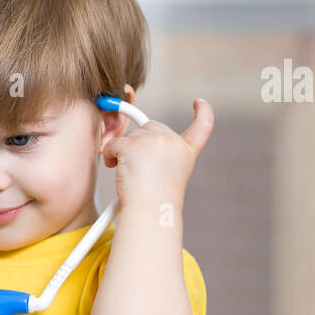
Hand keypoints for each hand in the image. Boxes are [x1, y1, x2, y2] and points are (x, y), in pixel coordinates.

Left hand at [101, 89, 213, 210]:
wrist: (149, 211)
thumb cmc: (155, 202)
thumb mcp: (168, 175)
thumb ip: (161, 155)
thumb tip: (137, 141)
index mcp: (186, 152)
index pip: (202, 127)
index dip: (203, 112)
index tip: (199, 103)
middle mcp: (173, 142)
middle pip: (151, 126)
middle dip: (139, 141)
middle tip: (136, 165)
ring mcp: (155, 141)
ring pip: (130, 136)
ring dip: (123, 151)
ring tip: (129, 174)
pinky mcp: (134, 144)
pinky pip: (114, 144)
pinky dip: (110, 155)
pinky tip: (116, 168)